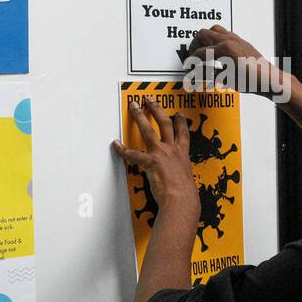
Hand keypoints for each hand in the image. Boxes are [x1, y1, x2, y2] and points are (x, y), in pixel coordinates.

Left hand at [112, 98, 198, 214]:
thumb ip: (179, 174)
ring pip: (149, 130)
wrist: (181, 200)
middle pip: (165, 123)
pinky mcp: (150, 162)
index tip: (179, 115)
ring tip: (134, 107)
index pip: (183, 133)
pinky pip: (133, 154)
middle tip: (151, 101)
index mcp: (183, 154)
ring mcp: (161, 154)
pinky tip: (116, 144)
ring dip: (140, 117)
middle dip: (157, 109)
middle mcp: (173, 150)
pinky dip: (122, 150)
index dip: (181, 122)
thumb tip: (177, 179)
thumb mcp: (186, 180)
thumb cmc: (185, 195)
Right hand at [187, 25, 282, 96]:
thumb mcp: (227, 80)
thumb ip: (211, 74)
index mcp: (225, 49)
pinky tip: (217, 48)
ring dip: (206, 37)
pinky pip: (225, 33)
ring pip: (214, 29)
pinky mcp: (241, 41)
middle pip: (204, 34)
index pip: (201, 52)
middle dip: (195, 44)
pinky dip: (217, 38)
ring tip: (202, 47)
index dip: (192, 60)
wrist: (268, 79)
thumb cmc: (252, 81)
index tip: (188, 65)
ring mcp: (236, 39)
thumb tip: (199, 73)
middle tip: (192, 53)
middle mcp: (230, 40)